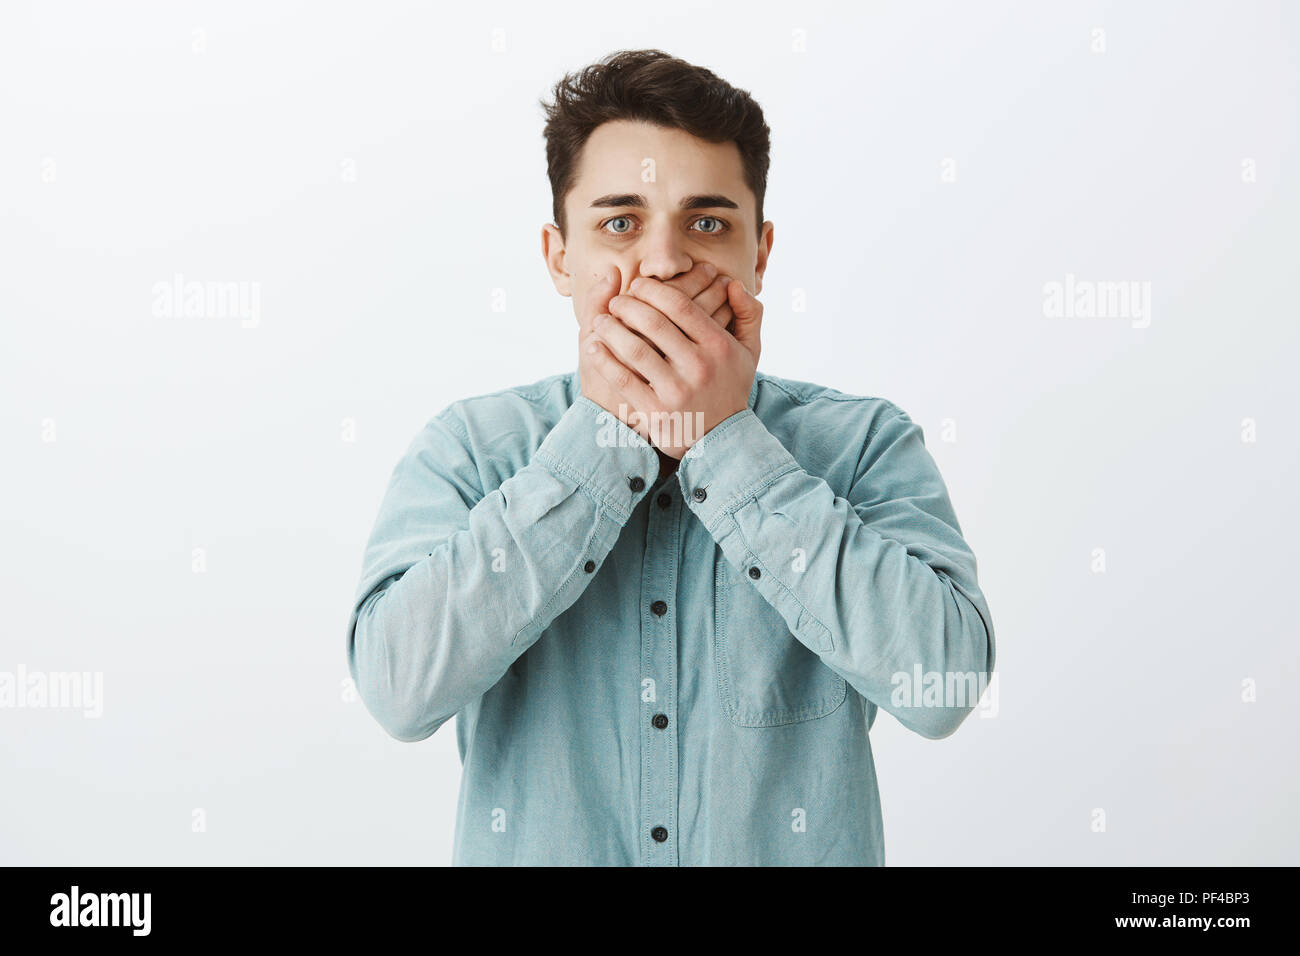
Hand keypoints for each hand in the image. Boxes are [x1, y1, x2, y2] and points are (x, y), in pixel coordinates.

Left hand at [585, 274, 761, 458]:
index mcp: (718, 346)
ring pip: (636, 350)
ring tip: (600, 321)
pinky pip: (624, 380)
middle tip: (615, 302)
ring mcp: (676, 391)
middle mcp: (699, 367)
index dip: (653, 289)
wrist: (721, 439)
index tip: (637, 284)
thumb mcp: (750, 351)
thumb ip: (748, 313)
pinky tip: (593, 348)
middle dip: (628, 305)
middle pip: (654, 324)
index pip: (679, 305)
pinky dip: (605, 361)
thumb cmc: (731, 386)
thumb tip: (733, 283)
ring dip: (611, 330)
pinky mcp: (656, 413)